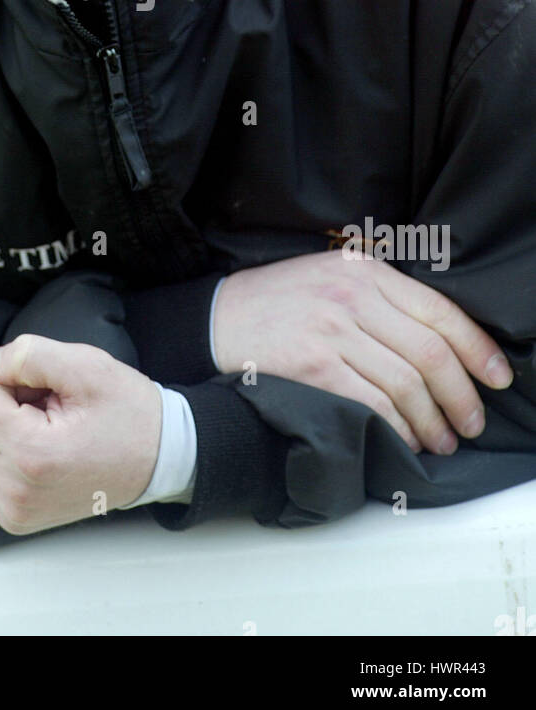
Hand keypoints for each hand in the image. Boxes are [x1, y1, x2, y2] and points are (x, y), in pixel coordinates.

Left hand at [0, 334, 161, 534]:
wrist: (159, 459)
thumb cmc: (128, 412)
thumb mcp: (87, 366)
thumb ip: (28, 354)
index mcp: (30, 454)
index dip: (3, 378)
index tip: (40, 387)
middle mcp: (14, 490)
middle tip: (42, 405)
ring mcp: (12, 510)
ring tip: (44, 426)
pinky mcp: (12, 517)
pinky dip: (1, 448)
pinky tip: (39, 445)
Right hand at [212, 251, 513, 455]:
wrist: (213, 321)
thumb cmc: (274, 304)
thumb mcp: (328, 276)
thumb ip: (378, 296)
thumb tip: (437, 341)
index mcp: (363, 270)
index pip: (439, 310)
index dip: (478, 349)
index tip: (497, 377)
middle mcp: (351, 296)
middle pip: (430, 352)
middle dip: (460, 395)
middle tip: (470, 422)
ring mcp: (332, 331)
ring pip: (407, 384)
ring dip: (432, 421)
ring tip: (439, 439)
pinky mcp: (314, 367)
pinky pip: (374, 406)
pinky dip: (397, 429)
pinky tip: (402, 440)